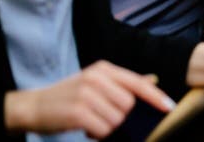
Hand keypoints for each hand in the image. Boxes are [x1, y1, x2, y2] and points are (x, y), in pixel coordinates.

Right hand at [4, 61, 174, 139]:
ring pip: (117, 119)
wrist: (34, 106)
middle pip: (129, 105)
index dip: (155, 96)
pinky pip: (103, 129)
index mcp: (104, 69)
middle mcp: (96, 77)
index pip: (137, 83)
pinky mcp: (77, 111)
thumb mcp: (96, 83)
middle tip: (100, 115)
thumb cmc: (69, 96)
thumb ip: (124, 84)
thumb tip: (153, 80)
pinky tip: (85, 128)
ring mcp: (86, 93)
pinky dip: (97, 133)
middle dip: (118, 116)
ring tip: (91, 120)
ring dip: (107, 127)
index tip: (169, 107)